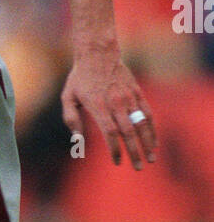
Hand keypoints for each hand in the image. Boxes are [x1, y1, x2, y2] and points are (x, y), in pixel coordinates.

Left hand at [61, 46, 156, 169]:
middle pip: (128, 132)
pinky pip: (147, 113)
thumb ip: (71, 119)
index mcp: (98, 106)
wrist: (98, 53)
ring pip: (141, 124)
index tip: (117, 162)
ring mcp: (128, 97)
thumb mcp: (67, 97)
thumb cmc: (80, 78)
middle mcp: (115, 103)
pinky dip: (152, 128)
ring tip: (151, 158)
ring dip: (147, 143)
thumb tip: (77, 140)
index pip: (110, 132)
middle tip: (138, 167)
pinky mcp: (137, 93)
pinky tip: (154, 141)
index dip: (115, 149)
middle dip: (134, 152)